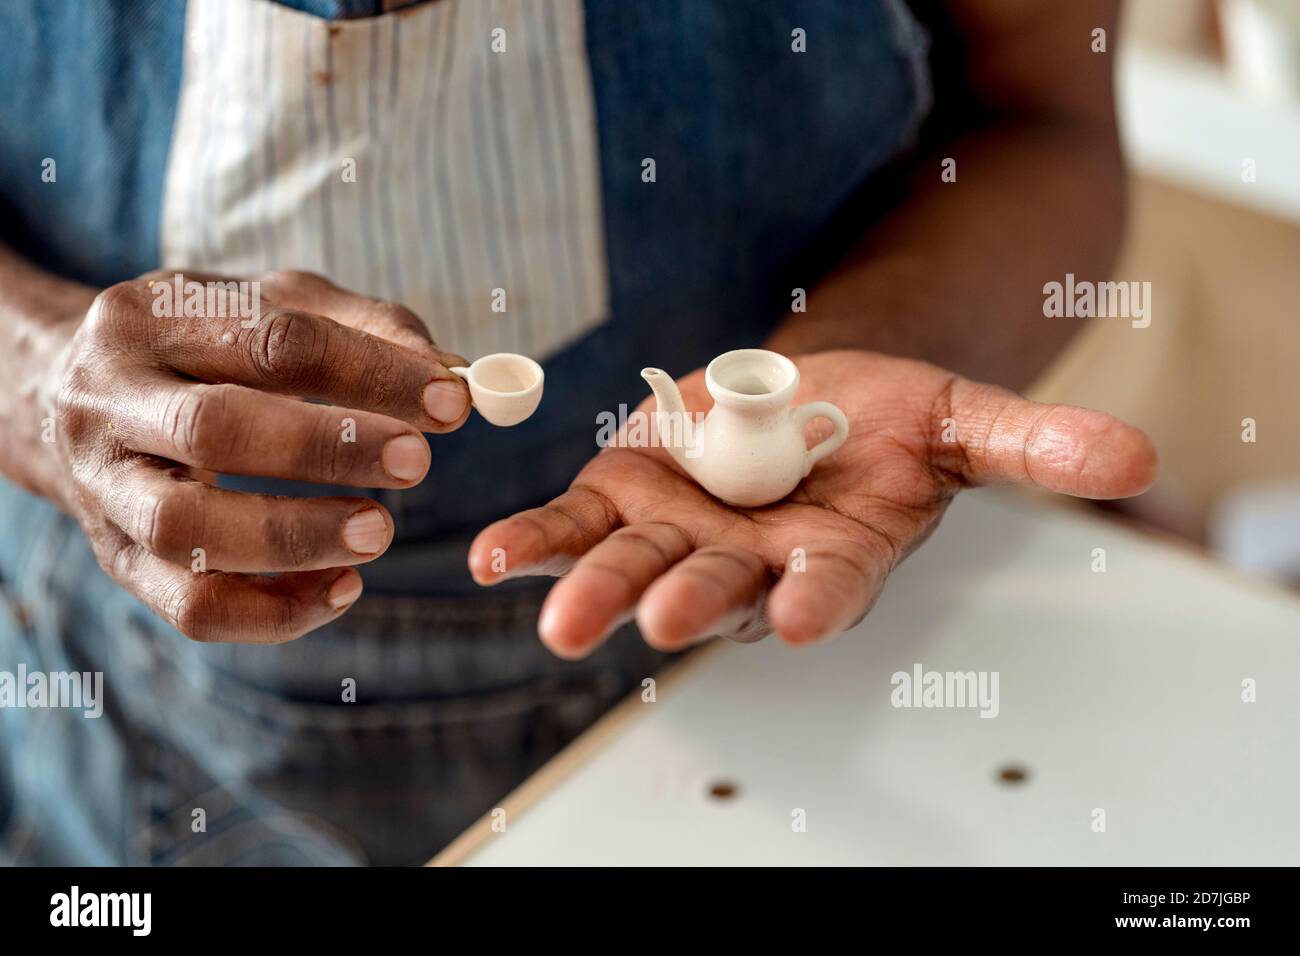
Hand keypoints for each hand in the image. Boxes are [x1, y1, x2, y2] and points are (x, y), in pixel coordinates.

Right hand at [49, 269, 470, 642]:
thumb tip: (454, 378)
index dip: (371, 374)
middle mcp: (111, 401)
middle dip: (326, 450)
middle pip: (213, 431)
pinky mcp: (116, 561)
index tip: (452, 402)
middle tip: (417, 462)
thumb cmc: (204, 346)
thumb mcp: (272, 305)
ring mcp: (102, 487)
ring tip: (380, 532)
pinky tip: (343, 589)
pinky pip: (190, 607)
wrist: (64, 395)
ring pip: (187, 531)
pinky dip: (273, 612)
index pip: (273, 342)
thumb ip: (367, 329)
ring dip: (296, 538)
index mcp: (156, 318)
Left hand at [470, 350, 1156, 658]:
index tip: (804, 613)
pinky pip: (573, 525)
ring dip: (592, 588)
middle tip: (656, 625)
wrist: (810, 401)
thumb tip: (1139, 458)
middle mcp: (752, 562)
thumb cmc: (889, 421)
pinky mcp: (624, 498)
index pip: (831, 585)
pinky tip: (489, 559)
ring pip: (631, 567)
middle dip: (687, 603)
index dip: (820, 597)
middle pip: (717, 588)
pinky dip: (534, 541)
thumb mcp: (961, 417)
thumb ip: (1030, 442)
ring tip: (556, 617)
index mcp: (835, 553)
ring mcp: (680, 535)